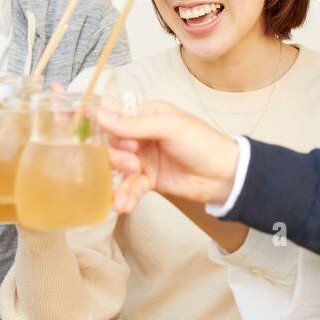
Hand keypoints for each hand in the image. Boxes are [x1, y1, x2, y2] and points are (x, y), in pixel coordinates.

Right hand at [97, 100, 239, 213]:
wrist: (224, 176)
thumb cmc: (202, 142)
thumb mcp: (170, 127)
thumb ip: (134, 124)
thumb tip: (101, 114)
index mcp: (147, 114)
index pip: (115, 115)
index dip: (102, 125)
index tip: (95, 135)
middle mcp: (142, 135)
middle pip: (112, 144)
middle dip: (115, 156)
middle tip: (132, 163)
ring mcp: (144, 158)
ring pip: (118, 168)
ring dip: (118, 181)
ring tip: (123, 195)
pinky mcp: (148, 180)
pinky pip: (129, 187)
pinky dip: (125, 196)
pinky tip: (123, 205)